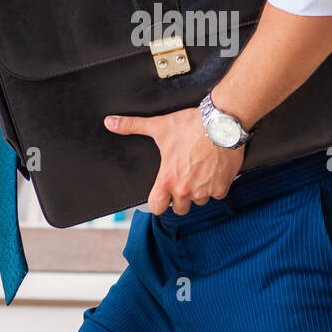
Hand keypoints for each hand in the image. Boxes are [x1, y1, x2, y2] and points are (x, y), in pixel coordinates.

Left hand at [103, 107, 244, 215]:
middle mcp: (185, 190)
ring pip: (199, 201)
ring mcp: (205, 190)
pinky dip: (215, 186)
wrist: (221, 123)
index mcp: (167, 180)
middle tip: (182, 179)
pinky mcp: (222, 187)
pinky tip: (213, 171)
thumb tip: (109, 122)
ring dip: (198, 192)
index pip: (157, 208)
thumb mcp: (158, 126)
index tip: (161, 193)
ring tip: (198, 172)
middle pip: (179, 209)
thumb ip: (132, 126)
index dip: (158, 202)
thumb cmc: (190, 125)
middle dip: (180, 197)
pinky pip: (217, 194)